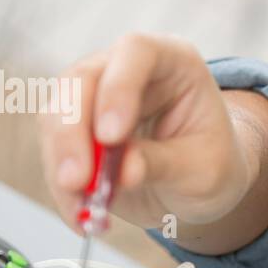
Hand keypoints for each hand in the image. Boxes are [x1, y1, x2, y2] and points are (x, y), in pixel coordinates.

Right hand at [40, 33, 267, 245]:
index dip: (118, 87)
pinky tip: (80, 215)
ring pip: (57, 116)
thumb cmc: (212, 165)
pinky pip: (54, 151)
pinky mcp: (75, 128)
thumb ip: (164, 164)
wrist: (198, 185)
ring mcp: (95, 95)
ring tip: (84, 210)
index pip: (136, 52)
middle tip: (77, 182)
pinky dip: (62, 187)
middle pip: (82, 81)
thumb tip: (123, 171)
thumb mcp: (204, 170)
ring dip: (62, 166)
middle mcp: (127, 69)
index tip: (111, 137)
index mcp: (174, 62)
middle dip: (72, 134)